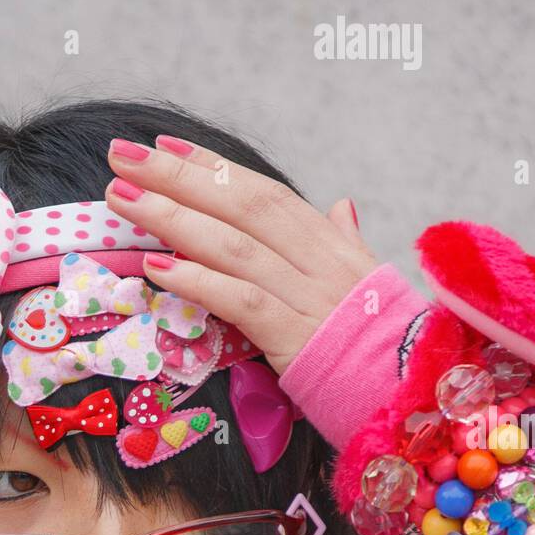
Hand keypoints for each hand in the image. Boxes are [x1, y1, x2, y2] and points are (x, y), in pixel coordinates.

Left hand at [103, 137, 378, 375]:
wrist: (412, 389)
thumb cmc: (382, 339)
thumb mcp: (367, 281)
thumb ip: (346, 241)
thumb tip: (340, 207)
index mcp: (326, 241)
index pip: (259, 190)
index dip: (209, 165)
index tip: (162, 145)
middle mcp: (316, 259)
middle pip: (238, 204)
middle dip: (176, 176)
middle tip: (122, 155)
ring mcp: (306, 296)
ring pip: (232, 246)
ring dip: (171, 218)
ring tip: (122, 199)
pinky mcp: (295, 337)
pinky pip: (239, 301)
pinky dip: (197, 281)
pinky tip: (156, 267)